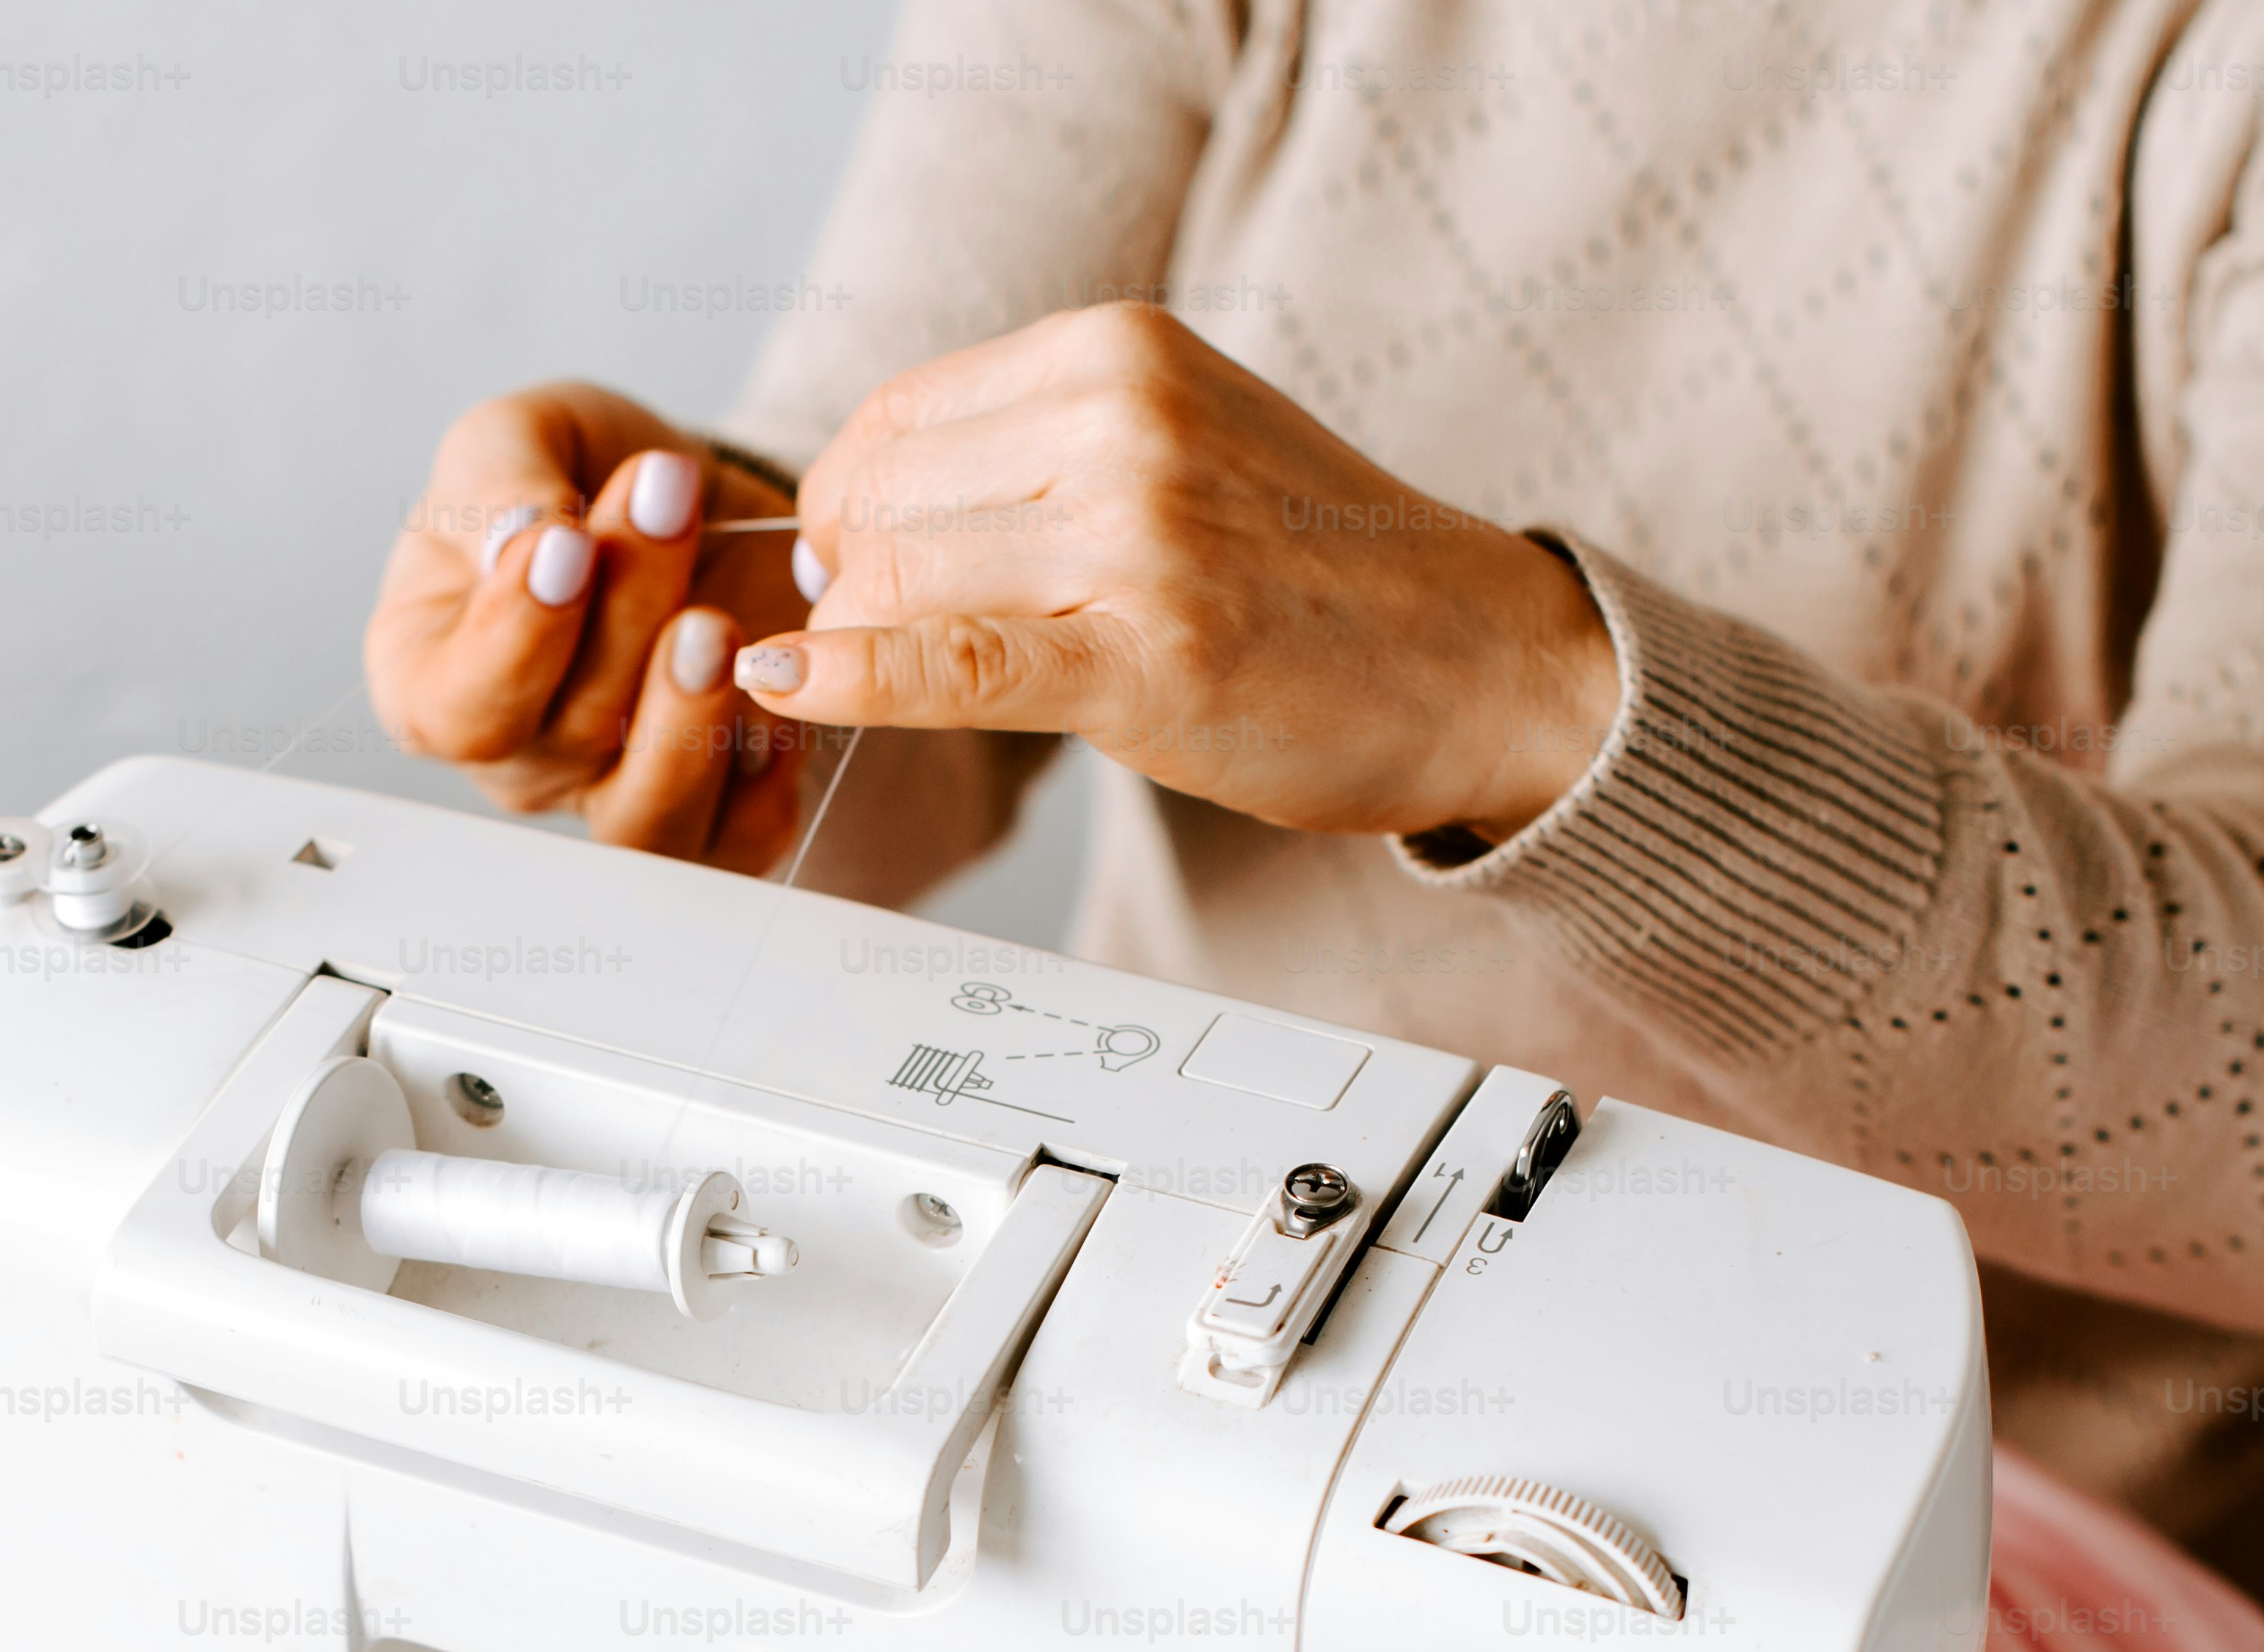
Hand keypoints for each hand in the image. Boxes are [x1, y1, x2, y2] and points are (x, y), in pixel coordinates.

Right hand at [364, 383, 819, 870]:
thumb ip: (497, 479)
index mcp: (430, 679)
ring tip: (719, 619)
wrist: (685, 500)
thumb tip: (518, 534)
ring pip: (648, 817)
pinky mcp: (713, 808)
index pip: (456, 709)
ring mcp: (613, 795)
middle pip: (567, 741)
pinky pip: (741, 835)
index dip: (514, 637)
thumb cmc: (578, 477)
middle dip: (626, 617)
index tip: (569, 541)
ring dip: (689, 720)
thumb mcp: (520, 438)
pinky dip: (769, 767)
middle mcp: (519, 759)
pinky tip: (778, 677)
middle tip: (668, 505)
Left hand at [729, 305, 1621, 846]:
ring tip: (921, 676)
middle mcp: (1123, 421)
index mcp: (1119, 350)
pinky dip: (849, 680)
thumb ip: (1033, 449)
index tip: (858, 561)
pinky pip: (948, 668)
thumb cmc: (1317, 568)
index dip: (850, 504)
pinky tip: (786, 689)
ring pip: (897, 584)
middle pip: (881, 502)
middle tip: (887, 632)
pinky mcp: (1144, 659)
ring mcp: (1136, 536)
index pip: (896, 417)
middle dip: (851, 581)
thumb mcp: (1174, 442)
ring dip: (868, 646)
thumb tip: (856, 508)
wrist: (1477, 658)